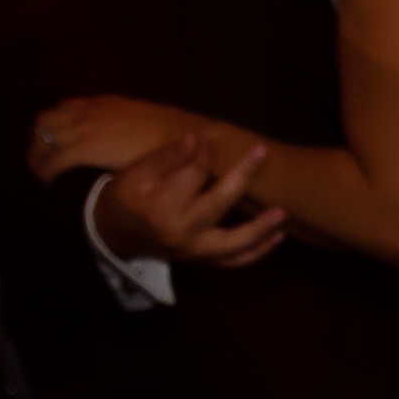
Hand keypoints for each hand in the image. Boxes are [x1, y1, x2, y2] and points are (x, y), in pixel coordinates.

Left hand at [29, 92, 204, 184]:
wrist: (182, 138)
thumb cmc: (172, 133)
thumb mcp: (144, 120)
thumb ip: (127, 125)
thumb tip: (126, 136)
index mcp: (102, 103)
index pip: (63, 108)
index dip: (54, 127)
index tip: (54, 143)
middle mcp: (88, 111)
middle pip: (45, 121)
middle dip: (38, 141)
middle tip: (40, 161)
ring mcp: (85, 128)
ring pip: (42, 140)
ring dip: (37, 157)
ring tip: (41, 174)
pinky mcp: (85, 148)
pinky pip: (53, 160)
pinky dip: (46, 171)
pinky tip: (48, 183)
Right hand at [90, 131, 288, 269]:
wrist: (116, 233)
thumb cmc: (127, 196)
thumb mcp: (137, 172)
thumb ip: (168, 157)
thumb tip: (198, 138)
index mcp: (160, 207)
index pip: (193, 174)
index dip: (204, 152)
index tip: (208, 138)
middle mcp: (180, 232)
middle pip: (219, 202)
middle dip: (242, 175)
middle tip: (261, 151)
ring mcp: (194, 252)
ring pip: (235, 243)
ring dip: (261, 228)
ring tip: (282, 212)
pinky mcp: (203, 261)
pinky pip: (235, 261)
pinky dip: (258, 251)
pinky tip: (278, 236)